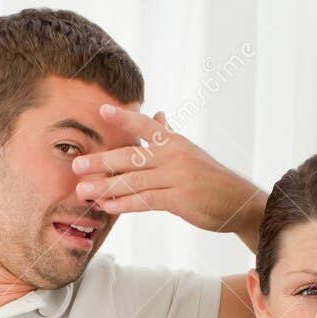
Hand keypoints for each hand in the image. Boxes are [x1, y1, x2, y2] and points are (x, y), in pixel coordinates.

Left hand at [72, 104, 263, 239]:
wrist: (239, 201)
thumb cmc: (210, 178)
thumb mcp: (190, 152)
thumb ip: (169, 136)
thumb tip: (159, 115)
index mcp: (174, 141)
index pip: (145, 125)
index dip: (124, 117)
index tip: (101, 110)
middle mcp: (174, 155)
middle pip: (132, 155)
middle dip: (102, 160)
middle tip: (77, 164)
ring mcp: (177, 177)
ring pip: (134, 180)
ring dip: (106, 186)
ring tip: (84, 191)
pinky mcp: (179, 199)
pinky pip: (146, 201)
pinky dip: (125, 204)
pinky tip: (108, 207)